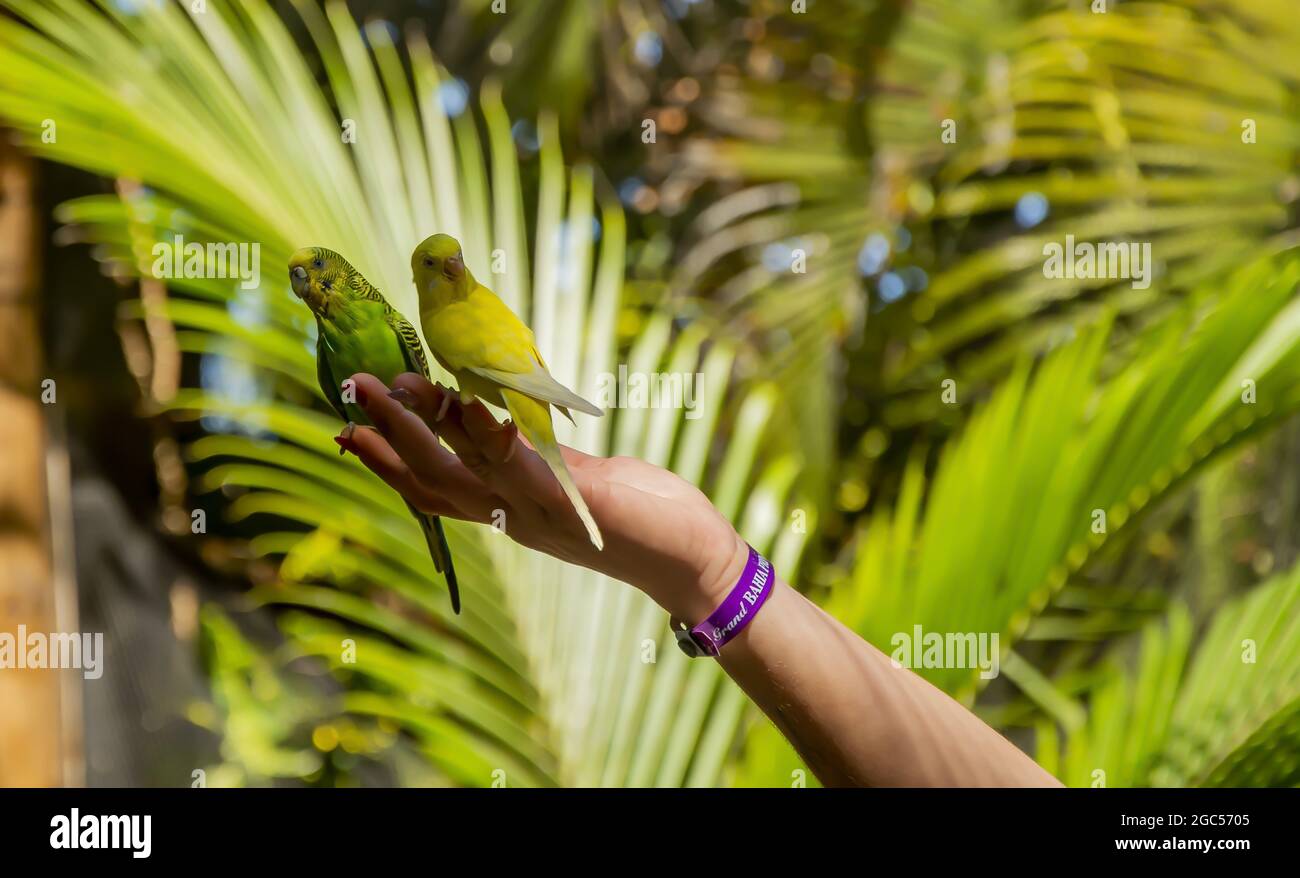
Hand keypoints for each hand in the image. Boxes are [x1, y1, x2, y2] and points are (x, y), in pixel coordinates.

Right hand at [338, 372, 748, 622]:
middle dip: (390, 434)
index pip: (434, 486)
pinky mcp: (575, 504)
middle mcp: (513, 516)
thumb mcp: (572, 481)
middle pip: (434, 478)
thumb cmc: (637, 513)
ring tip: (395, 385)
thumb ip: (533, 459)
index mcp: (509, 509)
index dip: (388, 460)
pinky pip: (525, 469)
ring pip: (466, 472)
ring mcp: (540, 513)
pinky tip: (472, 404)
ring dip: (425, 428)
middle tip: (353, 389)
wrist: (692, 559)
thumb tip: (499, 423)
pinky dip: (494, 437)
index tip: (349, 425)